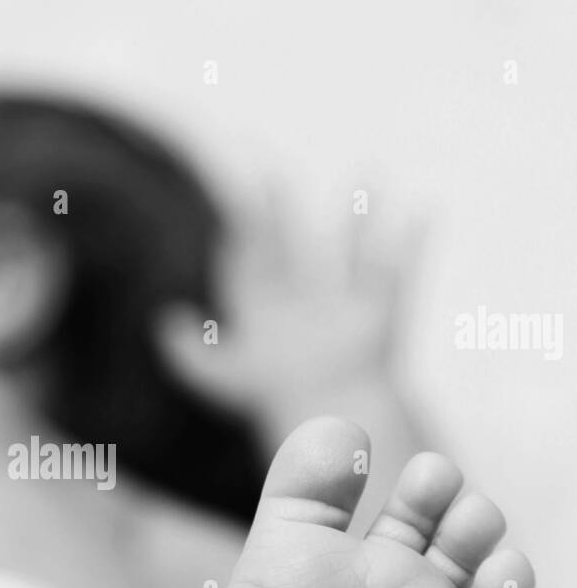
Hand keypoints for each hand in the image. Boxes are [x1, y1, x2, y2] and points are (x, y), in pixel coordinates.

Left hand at [155, 186, 425, 428]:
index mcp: (267, 317)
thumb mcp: (226, 376)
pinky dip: (414, 242)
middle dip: (277, 213)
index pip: (245, 270)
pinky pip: (398, 269)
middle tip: (269, 171)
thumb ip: (192, 356)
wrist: (334, 416)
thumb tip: (161, 323)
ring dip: (357, 219)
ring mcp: (343, 308)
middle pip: (287, 251)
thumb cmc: (277, 398)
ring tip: (368, 174)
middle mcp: (303, 308)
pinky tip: (426, 212)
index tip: (228, 215)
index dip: (235, 244)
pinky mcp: (380, 313)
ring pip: (349, 254)